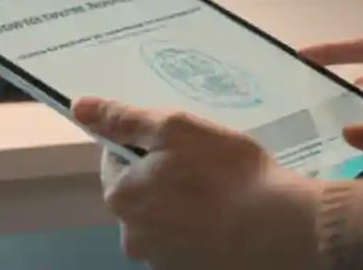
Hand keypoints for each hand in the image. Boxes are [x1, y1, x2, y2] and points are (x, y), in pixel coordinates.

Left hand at [72, 97, 322, 269]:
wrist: (283, 229)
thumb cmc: (225, 173)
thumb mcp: (173, 128)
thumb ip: (123, 119)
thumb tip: (79, 107)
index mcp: (121, 198)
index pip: (116, 163)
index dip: (142, 148)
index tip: (175, 144)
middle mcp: (133, 237)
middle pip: (140, 196)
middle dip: (162, 179)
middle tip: (202, 166)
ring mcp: (165, 262)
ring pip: (165, 222)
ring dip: (183, 207)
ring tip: (222, 193)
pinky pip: (190, 244)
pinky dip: (203, 231)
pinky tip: (229, 218)